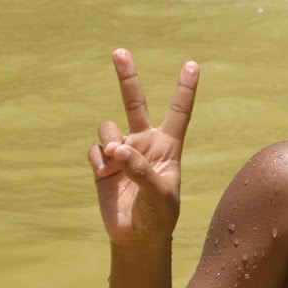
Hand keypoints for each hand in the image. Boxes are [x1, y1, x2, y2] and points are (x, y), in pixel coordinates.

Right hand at [87, 50, 198, 247]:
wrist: (137, 235)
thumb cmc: (159, 215)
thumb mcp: (159, 195)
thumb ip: (141, 171)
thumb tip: (118, 150)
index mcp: (169, 145)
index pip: (179, 111)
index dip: (185, 88)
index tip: (192, 64)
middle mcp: (145, 142)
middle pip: (135, 102)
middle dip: (127, 77)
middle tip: (119, 52)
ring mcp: (122, 151)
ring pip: (108, 130)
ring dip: (110, 144)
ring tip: (116, 166)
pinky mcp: (103, 164)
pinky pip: (95, 150)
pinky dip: (98, 161)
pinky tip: (106, 177)